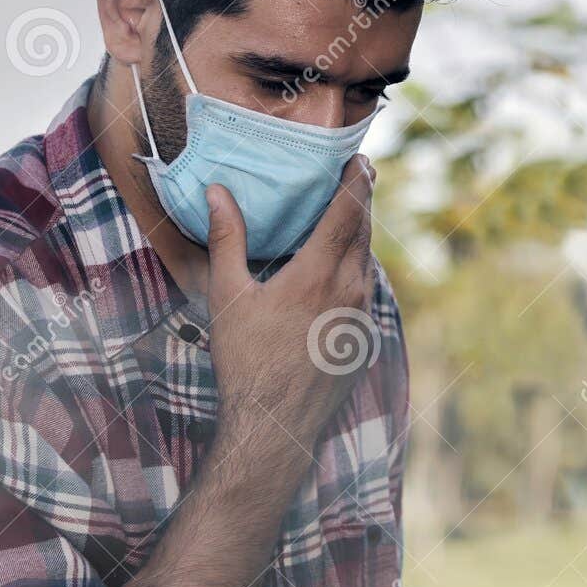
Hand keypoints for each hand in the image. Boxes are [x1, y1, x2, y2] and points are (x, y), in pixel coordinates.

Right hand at [202, 155, 377, 450]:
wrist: (275, 428)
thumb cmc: (245, 363)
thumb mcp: (229, 297)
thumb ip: (227, 239)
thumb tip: (218, 192)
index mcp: (317, 275)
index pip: (348, 213)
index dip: (357, 181)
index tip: (360, 158)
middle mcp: (349, 292)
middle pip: (364, 232)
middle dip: (363, 200)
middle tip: (359, 175)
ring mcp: (362, 318)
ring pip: (368, 263)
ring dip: (361, 236)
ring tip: (348, 217)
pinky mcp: (365, 341)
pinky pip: (366, 293)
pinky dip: (357, 272)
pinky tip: (341, 272)